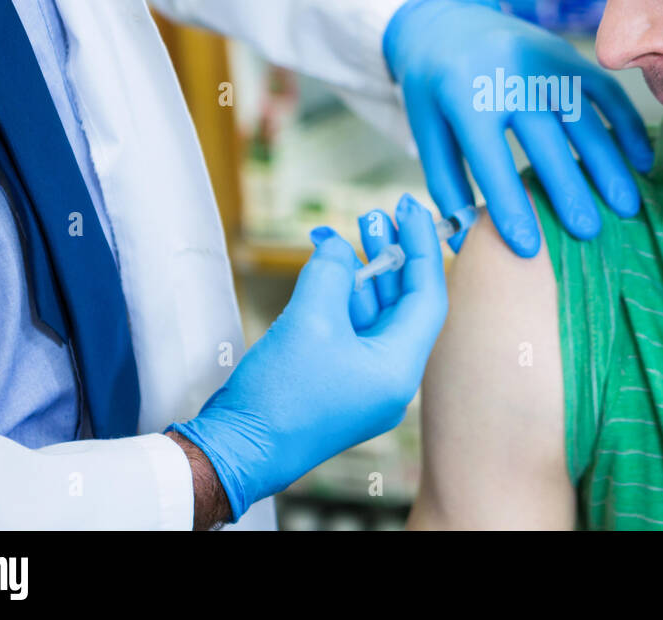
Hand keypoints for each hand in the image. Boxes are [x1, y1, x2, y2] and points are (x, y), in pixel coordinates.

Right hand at [168, 195, 446, 521]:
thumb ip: (331, 273)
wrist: (235, 452)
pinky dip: (343, 297)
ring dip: (364, 272)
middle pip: (403, 304)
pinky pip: (351, 330)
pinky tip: (330, 267)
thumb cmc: (278, 399)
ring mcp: (363, 383)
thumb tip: (338, 247)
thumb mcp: (309, 320)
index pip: (427, 297)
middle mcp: (390, 378)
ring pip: (375, 315)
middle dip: (391, 256)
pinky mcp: (337, 382)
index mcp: (398, 369)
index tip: (412, 211)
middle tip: (379, 215)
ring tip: (351, 230)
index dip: (421, 249)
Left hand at [383, 0, 653, 257]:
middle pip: (545, 140)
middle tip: (590, 233)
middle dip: (569, 189)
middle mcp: (506, 74)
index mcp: (462, 95)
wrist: (445, 20)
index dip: (509, 206)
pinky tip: (641, 158)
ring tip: (626, 205)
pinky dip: (626, 123)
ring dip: (608, 163)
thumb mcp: (425, 129)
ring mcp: (541, 59)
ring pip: (583, 116)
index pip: (490, 160)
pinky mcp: (566, 53)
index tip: (528, 249)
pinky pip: (604, 89)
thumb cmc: (432, 88)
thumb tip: (467, 238)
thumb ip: (446, 182)